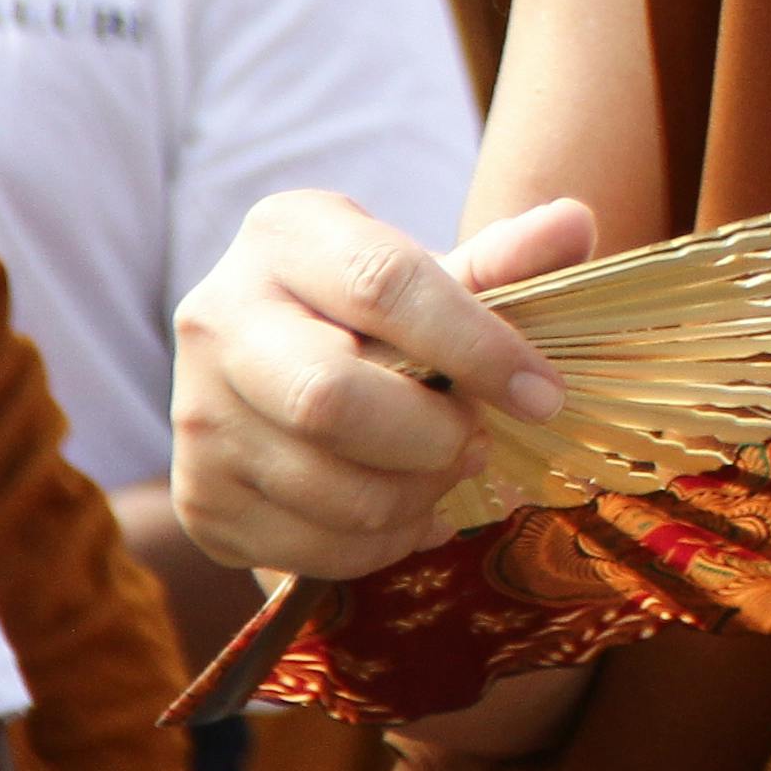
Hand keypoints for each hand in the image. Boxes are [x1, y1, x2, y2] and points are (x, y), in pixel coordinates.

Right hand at [169, 191, 595, 584]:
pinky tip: (407, 512)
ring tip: (445, 470)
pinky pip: (307, 546)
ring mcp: (195, 415)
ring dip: (415, 495)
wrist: (290, 369)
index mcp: (285, 236)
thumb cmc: (383, 313)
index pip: (385, 287)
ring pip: (322, 485)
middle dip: (432, 436)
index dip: (477, 347)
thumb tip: (575, 223)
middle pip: (330, 399)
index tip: (544, 395)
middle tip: (478, 441)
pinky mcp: (198, 499)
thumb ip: (506, 259)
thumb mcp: (438, 275)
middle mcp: (218, 319)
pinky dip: (381, 544)